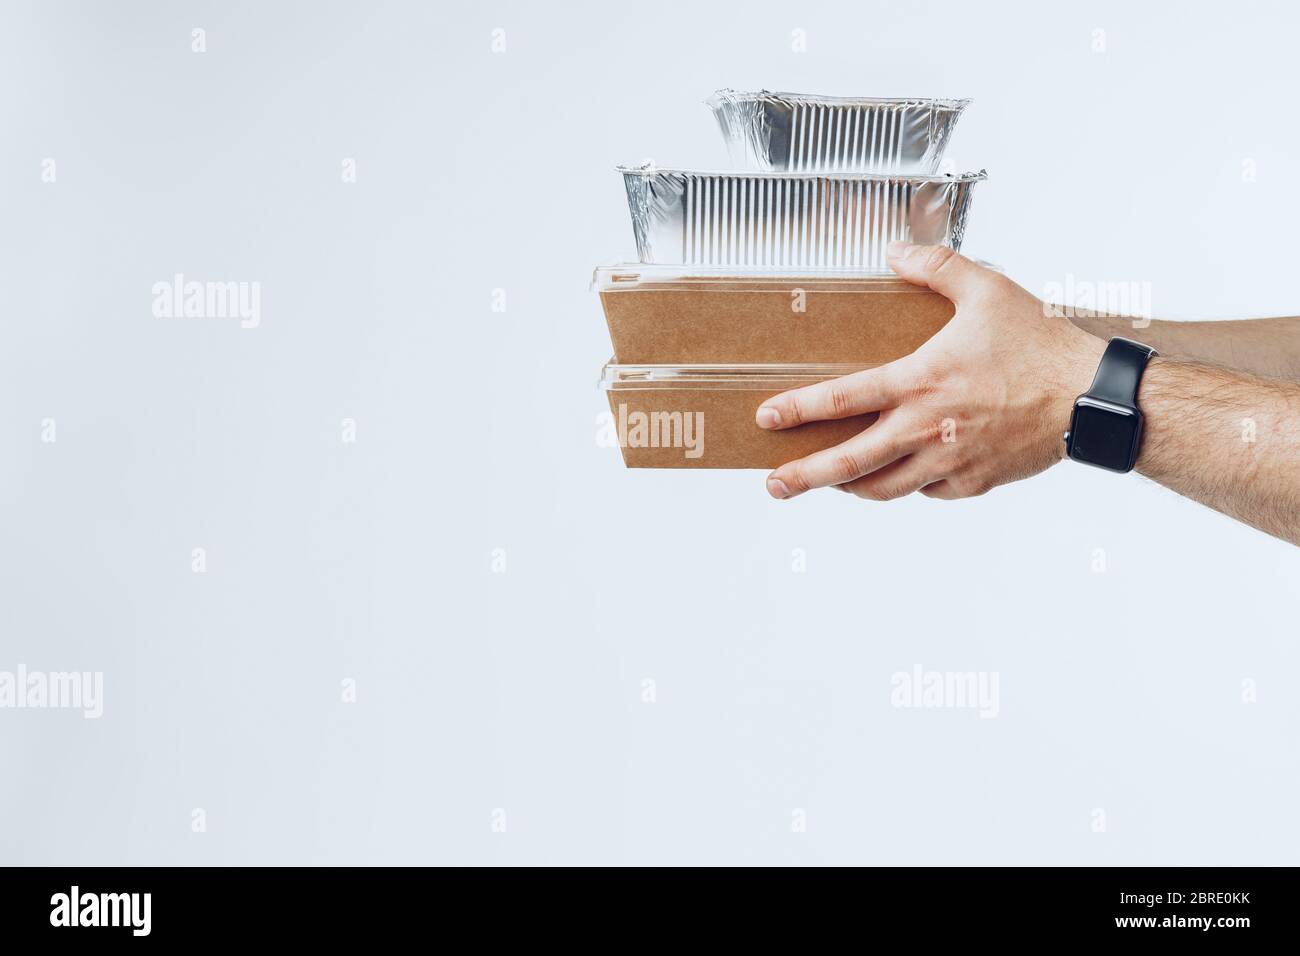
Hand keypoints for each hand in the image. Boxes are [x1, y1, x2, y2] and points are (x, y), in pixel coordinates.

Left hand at [757, 242, 1106, 500]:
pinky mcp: (971, 483)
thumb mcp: (986, 290)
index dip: (799, 409)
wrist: (1090, 399)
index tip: (766, 418)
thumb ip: (935, 268)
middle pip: (849, 463)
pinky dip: (906, 484)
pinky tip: (899, 474)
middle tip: (774, 483)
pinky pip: (926, 491)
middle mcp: (925, 428)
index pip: (843, 398)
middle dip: (804, 476)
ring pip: (883, 488)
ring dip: (849, 487)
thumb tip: (894, 252)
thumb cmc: (1040, 343)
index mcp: (920, 381)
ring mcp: (947, 462)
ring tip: (827, 484)